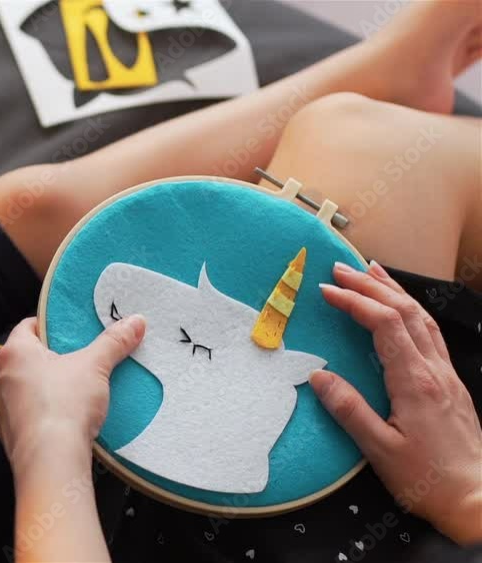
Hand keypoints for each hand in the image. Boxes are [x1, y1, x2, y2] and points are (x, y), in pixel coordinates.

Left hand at [0, 315, 145, 472]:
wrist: (51, 461)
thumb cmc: (62, 406)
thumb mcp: (95, 366)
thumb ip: (113, 342)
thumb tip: (134, 322)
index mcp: (14, 353)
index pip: (28, 326)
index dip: (52, 325)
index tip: (72, 330)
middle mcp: (1, 379)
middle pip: (29, 360)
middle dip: (55, 359)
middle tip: (81, 360)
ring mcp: (3, 410)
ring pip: (28, 390)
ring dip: (48, 390)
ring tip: (78, 393)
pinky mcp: (11, 436)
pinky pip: (30, 418)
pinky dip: (45, 416)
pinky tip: (67, 421)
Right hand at [311, 261, 481, 544]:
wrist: (475, 500)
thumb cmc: (426, 479)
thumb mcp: (379, 450)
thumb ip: (348, 410)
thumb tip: (319, 377)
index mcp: (415, 382)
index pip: (384, 324)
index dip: (355, 301)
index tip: (326, 290)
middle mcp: (434, 371)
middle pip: (404, 311)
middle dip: (371, 285)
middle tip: (340, 268)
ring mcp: (446, 375)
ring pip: (421, 318)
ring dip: (394, 291)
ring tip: (371, 271)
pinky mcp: (450, 385)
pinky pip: (430, 333)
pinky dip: (410, 311)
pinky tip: (400, 310)